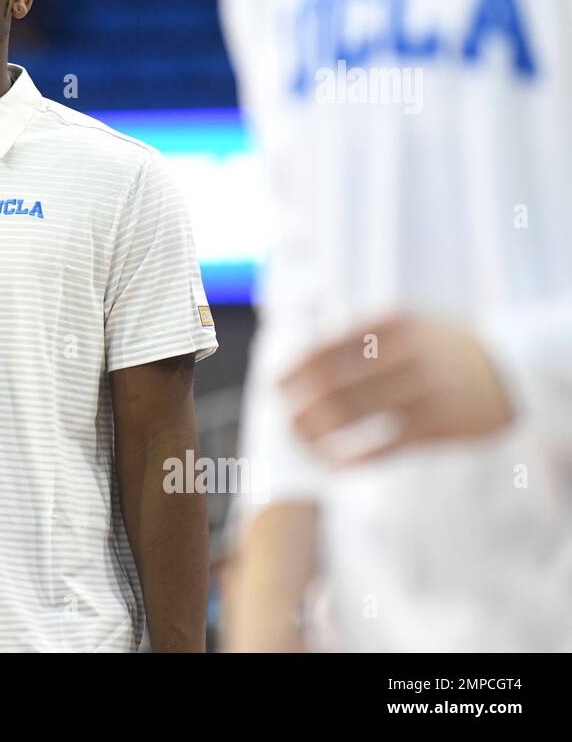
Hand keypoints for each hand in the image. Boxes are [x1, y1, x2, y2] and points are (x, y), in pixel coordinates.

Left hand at [279, 313, 514, 466]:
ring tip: (308, 449)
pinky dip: (350, 459)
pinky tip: (336, 466)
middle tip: (288, 428)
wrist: (515, 367)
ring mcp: (419, 389)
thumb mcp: (406, 327)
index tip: (276, 390)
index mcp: (386, 324)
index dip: (290, 374)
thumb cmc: (443, 349)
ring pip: (346, 417)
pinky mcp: (436, 425)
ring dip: (317, 437)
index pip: (320, 351)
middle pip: (326, 387)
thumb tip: (298, 366)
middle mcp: (400, 353)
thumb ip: (359, 341)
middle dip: (299, 411)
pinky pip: (379, 446)